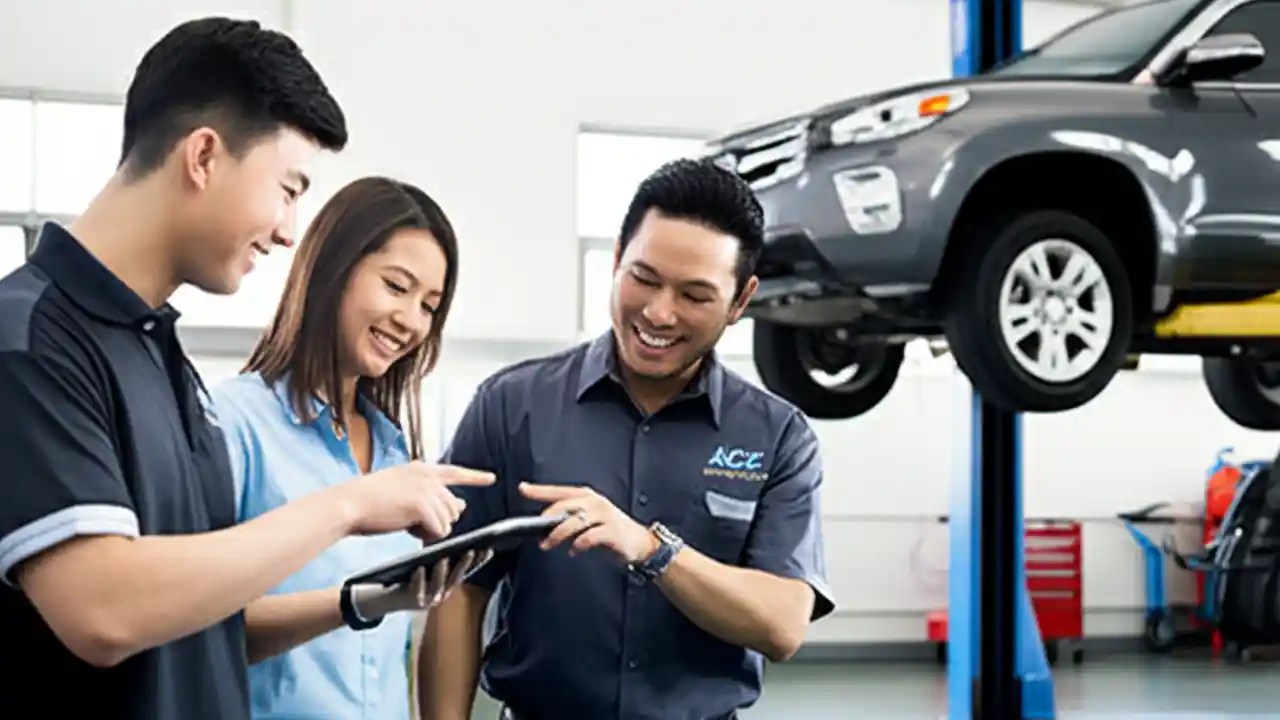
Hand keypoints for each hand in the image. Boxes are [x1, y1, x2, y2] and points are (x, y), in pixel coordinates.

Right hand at [339, 461, 495, 540]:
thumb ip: (430, 495)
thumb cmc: (370, 501)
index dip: (474, 476)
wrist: (349, 504)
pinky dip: (427, 536)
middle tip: (414, 524)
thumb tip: (461, 505)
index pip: (454, 472)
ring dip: (432, 530)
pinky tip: (409, 530)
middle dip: (440, 520)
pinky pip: (440, 531)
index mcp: (421, 469)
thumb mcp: (403, 491)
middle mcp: (427, 475)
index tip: (491, 478)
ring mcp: (427, 489)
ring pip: (448, 521)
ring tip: (408, 525)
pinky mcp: (423, 505)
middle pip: (454, 507)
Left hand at [349, 549, 493, 620]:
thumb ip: (442, 539)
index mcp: (448, 579)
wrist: (382, 593)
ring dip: (442, 572)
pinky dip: (419, 581)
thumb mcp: (426, 555)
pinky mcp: (413, 603)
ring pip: (439, 585)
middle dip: (465, 564)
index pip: (468, 568)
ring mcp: (429, 599)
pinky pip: (418, 592)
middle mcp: (443, 590)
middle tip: (470, 550)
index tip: (488, 547)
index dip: (479, 559)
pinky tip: (418, 569)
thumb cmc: (406, 571)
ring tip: (442, 558)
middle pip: (457, 576)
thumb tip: (460, 506)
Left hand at [519, 482, 659, 564]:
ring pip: (573, 522)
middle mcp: (595, 502)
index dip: (540, 490)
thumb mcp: (588, 521)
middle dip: (547, 520)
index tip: (523, 488)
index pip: (559, 491)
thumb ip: (568, 520)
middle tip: (538, 535)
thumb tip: (544, 526)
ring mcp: (604, 516)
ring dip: (557, 535)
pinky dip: (577, 545)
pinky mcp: (612, 531)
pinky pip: (588, 537)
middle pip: (564, 506)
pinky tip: (574, 551)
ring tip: (548, 545)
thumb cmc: (610, 531)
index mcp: (587, 496)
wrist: (640, 543)